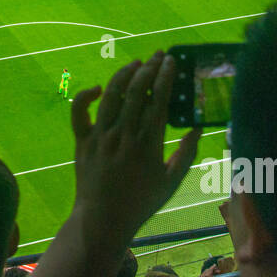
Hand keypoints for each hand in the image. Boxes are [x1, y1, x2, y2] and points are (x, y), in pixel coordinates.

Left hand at [70, 51, 201, 248]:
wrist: (102, 221)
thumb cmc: (141, 202)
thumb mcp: (172, 181)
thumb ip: (187, 153)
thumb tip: (197, 127)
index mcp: (148, 144)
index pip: (158, 101)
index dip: (165, 78)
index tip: (172, 62)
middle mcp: (123, 135)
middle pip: (135, 92)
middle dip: (148, 69)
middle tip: (158, 55)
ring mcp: (100, 137)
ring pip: (110, 96)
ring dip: (123, 75)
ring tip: (136, 63)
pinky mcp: (81, 141)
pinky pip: (79, 112)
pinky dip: (86, 96)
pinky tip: (99, 88)